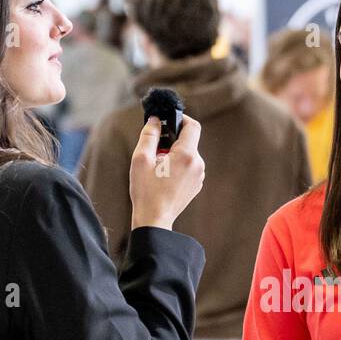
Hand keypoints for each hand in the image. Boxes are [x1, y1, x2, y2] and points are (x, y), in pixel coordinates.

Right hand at [129, 114, 203, 229]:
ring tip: (158, 168)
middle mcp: (198, 164)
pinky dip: (178, 166)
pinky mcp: (196, 185)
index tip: (167, 121)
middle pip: (189, 141)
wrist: (154, 219)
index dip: (180, 119)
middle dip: (172, 141)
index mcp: (186, 155)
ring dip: (174, 154)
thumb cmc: (146, 191)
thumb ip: (149, 135)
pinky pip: (189, 167)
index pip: (192, 126)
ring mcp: (199, 176)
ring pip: (188, 154)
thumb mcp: (141, 158)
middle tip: (155, 151)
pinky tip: (164, 177)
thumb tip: (155, 120)